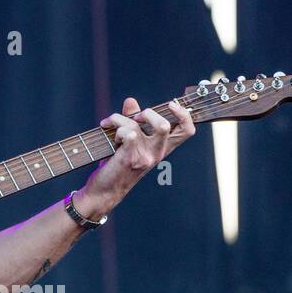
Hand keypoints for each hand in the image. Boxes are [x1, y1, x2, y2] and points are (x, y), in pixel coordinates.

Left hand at [79, 96, 195, 215]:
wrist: (104, 191)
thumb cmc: (116, 165)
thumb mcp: (127, 142)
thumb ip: (132, 121)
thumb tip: (131, 101)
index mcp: (161, 149)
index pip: (187, 131)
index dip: (185, 114)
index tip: (172, 103)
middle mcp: (157, 153)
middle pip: (165, 125)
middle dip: (148, 112)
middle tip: (136, 117)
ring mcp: (145, 157)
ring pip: (136, 125)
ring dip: (118, 119)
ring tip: (109, 124)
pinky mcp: (130, 158)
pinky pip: (126, 132)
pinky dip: (114, 127)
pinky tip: (108, 134)